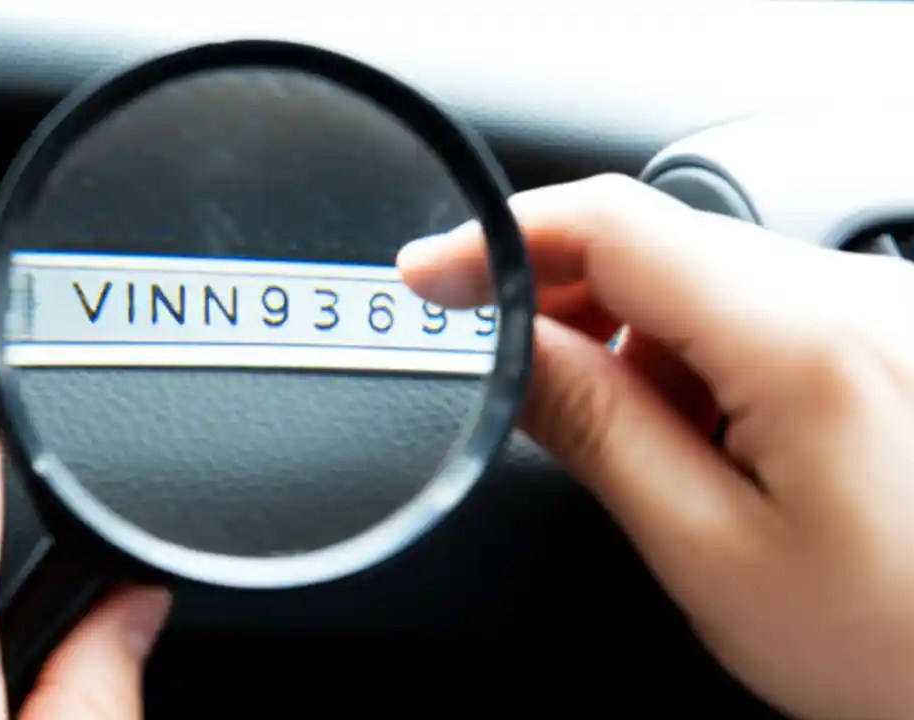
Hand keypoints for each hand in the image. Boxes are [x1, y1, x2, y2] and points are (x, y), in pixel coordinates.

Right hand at [398, 174, 913, 719]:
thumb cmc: (901, 649)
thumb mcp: (708, 550)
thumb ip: (595, 430)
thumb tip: (510, 348)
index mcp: (809, 343)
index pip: (615, 226)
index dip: (504, 238)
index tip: (433, 272)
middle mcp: (865, 294)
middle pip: (657, 240)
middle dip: (564, 298)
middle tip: (517, 379)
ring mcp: (888, 304)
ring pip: (704, 273)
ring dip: (635, 338)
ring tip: (655, 453)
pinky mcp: (893, 327)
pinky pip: (759, 302)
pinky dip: (698, 352)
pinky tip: (709, 434)